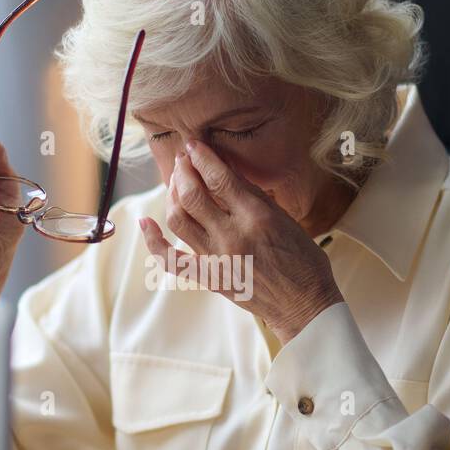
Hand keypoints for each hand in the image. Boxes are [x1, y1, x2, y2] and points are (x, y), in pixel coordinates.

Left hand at [139, 140, 343, 342]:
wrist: (303, 304)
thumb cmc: (303, 260)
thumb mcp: (286, 219)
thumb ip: (254, 196)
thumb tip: (227, 172)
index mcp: (256, 217)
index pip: (219, 178)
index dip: (202, 157)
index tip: (193, 145)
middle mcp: (232, 236)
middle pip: (192, 195)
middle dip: (183, 170)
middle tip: (183, 160)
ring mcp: (216, 259)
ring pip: (178, 219)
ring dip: (172, 195)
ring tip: (176, 183)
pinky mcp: (208, 278)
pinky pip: (171, 259)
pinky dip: (153, 241)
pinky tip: (146, 222)